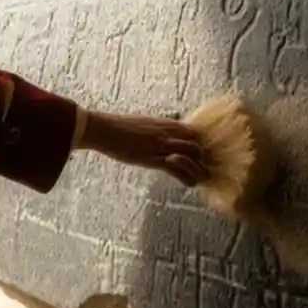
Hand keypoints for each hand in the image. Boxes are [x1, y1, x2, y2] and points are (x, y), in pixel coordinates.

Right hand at [79, 110, 209, 186]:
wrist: (104, 129)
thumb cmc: (120, 127)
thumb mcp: (144, 124)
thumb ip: (158, 130)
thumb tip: (163, 136)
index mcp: (166, 123)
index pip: (195, 132)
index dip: (200, 144)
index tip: (200, 156)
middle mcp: (168, 132)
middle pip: (198, 143)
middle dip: (203, 157)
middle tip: (201, 170)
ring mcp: (162, 144)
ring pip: (193, 155)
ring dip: (198, 169)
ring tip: (197, 178)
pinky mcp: (153, 158)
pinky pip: (177, 168)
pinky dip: (186, 178)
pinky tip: (188, 184)